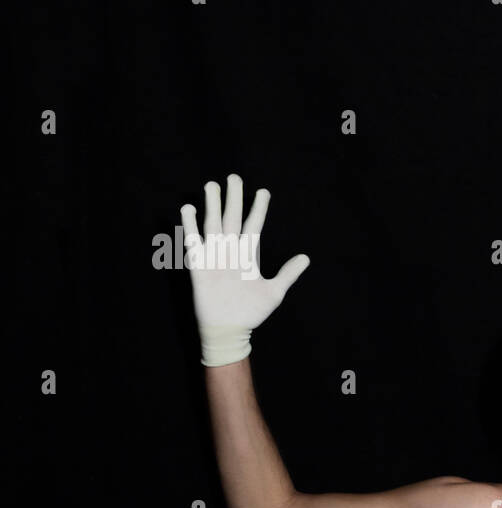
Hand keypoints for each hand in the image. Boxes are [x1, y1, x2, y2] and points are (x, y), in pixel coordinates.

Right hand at [180, 174, 309, 366]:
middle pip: (232, 218)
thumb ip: (288, 273)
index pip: (254, 225)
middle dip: (233, 198)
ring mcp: (214, 257)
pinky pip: (193, 242)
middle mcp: (230, 251)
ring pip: (213, 224)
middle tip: (234, 177)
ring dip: (212, 205)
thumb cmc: (251, 312)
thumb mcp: (274, 292)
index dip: (258, 208)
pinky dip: (190, 226)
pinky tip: (189, 208)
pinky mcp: (199, 266)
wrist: (230, 329)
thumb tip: (306, 257)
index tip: (263, 191)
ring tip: (212, 186)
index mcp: (248, 255)